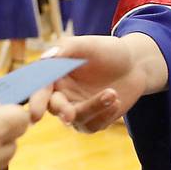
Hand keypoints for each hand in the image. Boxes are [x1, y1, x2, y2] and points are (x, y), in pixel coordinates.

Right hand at [41, 33, 167, 132]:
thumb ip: (67, 49)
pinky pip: (93, 125)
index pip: (40, 89)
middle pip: (55, 108)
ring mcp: (77, 109)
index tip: (36, 114)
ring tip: (113, 94)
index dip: (37, 102)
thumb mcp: (88, 44)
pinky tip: (117, 101)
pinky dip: (105, 115)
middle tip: (69, 115)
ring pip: (77, 119)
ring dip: (93, 108)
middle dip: (62, 112)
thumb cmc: (108, 50)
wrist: (134, 63)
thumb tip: (46, 58)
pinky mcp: (94, 119)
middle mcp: (62, 94)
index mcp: (54, 75)